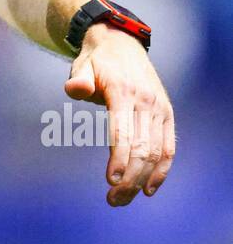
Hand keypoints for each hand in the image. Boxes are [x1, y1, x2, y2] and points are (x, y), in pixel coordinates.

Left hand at [63, 24, 175, 207]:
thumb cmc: (96, 61)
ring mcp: (159, 108)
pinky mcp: (166, 114)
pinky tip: (149, 189)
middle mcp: (146, 102)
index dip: (118, 159)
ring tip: (123, 199)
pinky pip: (169, 147)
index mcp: (123, 92)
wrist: (122, 42)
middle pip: (141, 148)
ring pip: (156, 152)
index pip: (123, 132)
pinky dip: (162, 170)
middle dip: (128, 179)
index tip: (110, 181)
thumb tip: (75, 89)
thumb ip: (78, 79)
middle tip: (113, 201)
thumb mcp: (81, 64)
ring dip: (142, 180)